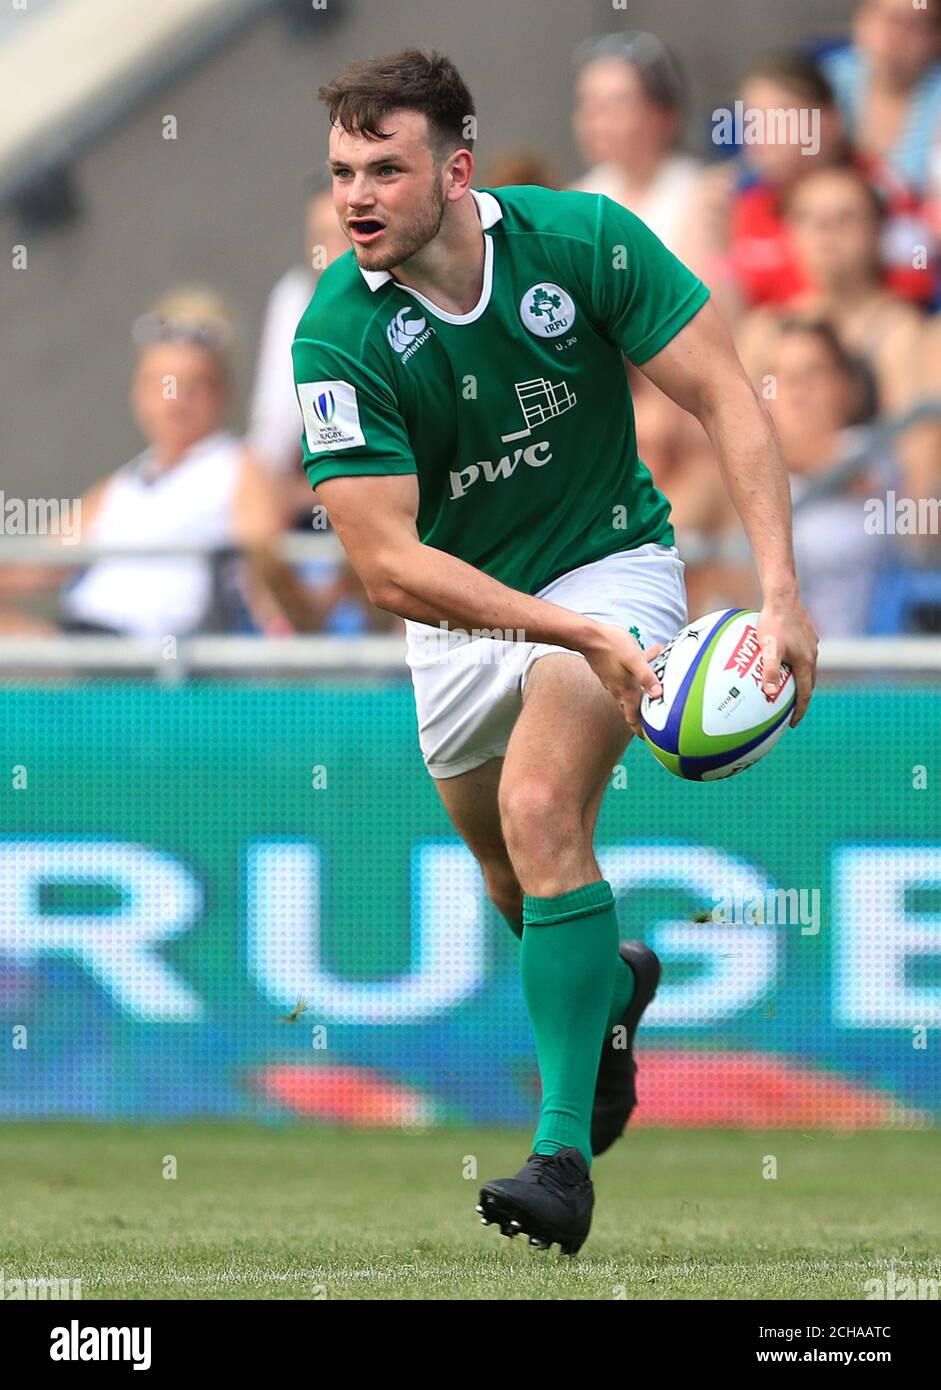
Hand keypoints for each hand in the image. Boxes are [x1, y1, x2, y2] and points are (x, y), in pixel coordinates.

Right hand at [581, 622, 663, 737]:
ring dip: (643, 694)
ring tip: (658, 688)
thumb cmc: (612, 646)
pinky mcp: (611, 670)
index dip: (641, 731)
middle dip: (643, 716)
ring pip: (630, 692)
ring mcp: (613, 680)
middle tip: (655, 720)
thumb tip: (659, 694)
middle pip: (632, 709)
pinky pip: (628, 676)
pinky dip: (639, 674)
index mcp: (625, 690)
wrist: (589, 636)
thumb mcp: (635, 659)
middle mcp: (618, 689)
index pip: (633, 719)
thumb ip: (647, 677)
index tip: (650, 739)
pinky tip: (652, 654)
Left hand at [756, 595, 818, 726]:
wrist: (783, 597)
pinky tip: (785, 663)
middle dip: (802, 699)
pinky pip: (803, 656)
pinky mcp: (807, 634)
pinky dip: (797, 666)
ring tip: (788, 690)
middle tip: (791, 711)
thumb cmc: (773, 623)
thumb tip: (769, 693)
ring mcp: (811, 644)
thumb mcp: (768, 649)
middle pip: (809, 683)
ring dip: (800, 681)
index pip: (805, 693)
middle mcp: (812, 655)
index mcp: (805, 662)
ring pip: (807, 668)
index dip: (800, 710)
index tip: (793, 723)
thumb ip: (770, 671)